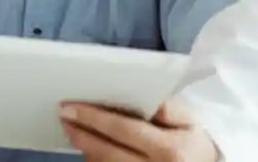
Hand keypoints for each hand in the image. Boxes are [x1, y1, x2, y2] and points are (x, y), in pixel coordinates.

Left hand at [59, 99, 218, 161]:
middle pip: (107, 153)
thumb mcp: (191, 121)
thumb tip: (151, 102)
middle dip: (82, 134)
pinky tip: (90, 149)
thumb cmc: (194, 143)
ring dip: (86, 149)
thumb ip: (170, 109)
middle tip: (63, 117)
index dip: (94, 118)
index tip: (71, 107)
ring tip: (73, 130)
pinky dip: (97, 161)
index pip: (124, 130)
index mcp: (169, 151)